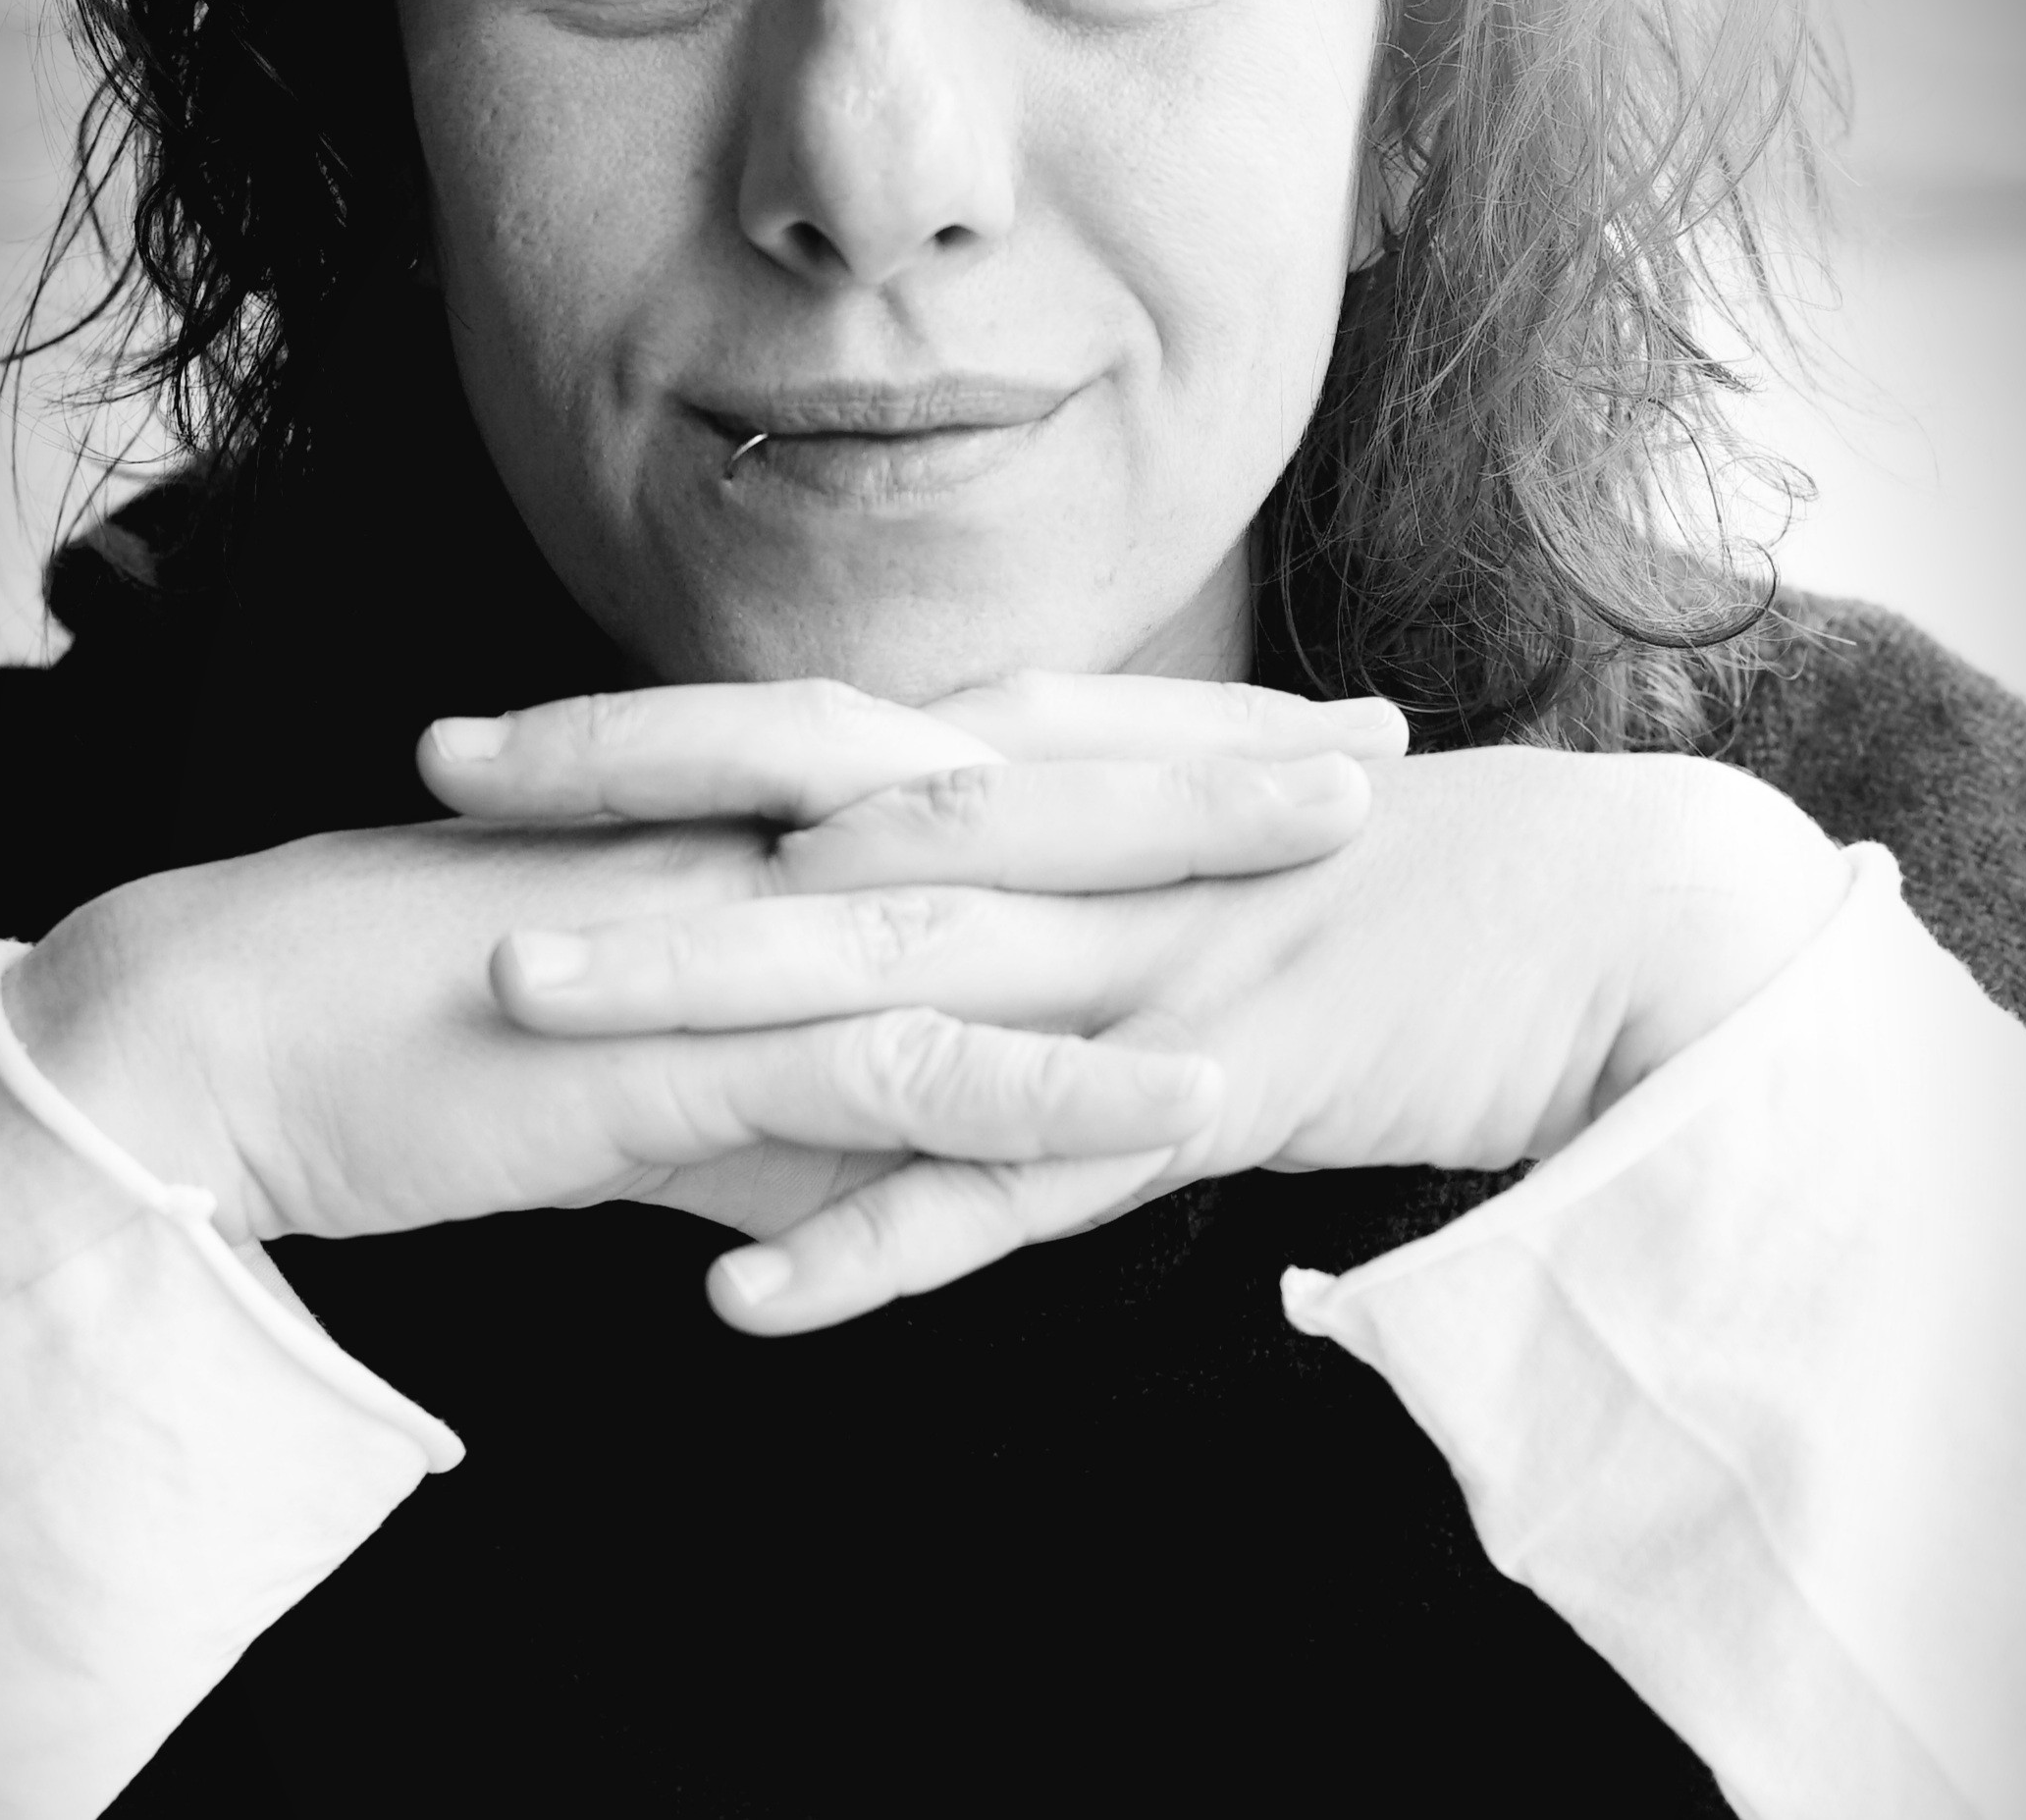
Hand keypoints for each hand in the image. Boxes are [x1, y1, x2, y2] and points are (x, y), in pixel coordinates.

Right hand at [2, 674, 1401, 1251]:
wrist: (236, 1029)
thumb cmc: (431, 1026)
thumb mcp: (650, 1075)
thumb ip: (780, 1121)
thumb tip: (873, 1194)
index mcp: (763, 820)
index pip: (992, 756)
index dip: (1146, 737)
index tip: (1280, 724)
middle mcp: (775, 837)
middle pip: (1042, 778)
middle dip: (1224, 756)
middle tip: (1387, 734)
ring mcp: (747, 928)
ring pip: (1009, 889)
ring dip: (1188, 860)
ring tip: (1350, 847)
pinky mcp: (701, 1046)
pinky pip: (912, 1075)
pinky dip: (1058, 1094)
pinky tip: (1191, 1098)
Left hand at [492, 740, 1853, 1329]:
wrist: (1596, 917)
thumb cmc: (1385, 868)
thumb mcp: (1188, 820)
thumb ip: (1044, 830)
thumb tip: (901, 846)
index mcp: (1065, 765)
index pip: (813, 730)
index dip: (637, 730)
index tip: (474, 740)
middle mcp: (1077, 842)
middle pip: (812, 818)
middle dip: (618, 809)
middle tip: (429, 801)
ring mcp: (1133, 964)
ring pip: (887, 976)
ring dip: (705, 991)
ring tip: (530, 1007)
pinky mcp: (1205, 1090)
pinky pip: (1018, 1177)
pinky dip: (885, 1235)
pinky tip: (748, 1296)